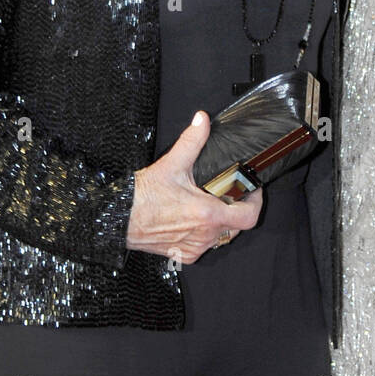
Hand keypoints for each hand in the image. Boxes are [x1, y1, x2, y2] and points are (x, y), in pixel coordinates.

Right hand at [125, 111, 262, 262]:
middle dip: (237, 209)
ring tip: (212, 203)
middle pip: (237, 226)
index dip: (256, 202)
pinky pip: (205, 246)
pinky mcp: (183, 254)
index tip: (252, 190)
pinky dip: (205, 234)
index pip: (249, 217)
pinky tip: (195, 219)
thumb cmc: (143, 197)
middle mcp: (204, 235)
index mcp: (207, 214)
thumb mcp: (172, 164)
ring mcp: (195, 247)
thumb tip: (202, 120)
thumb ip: (192, 140)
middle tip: (230, 193)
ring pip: (221, 237)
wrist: (118, 219)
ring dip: (221, 222)